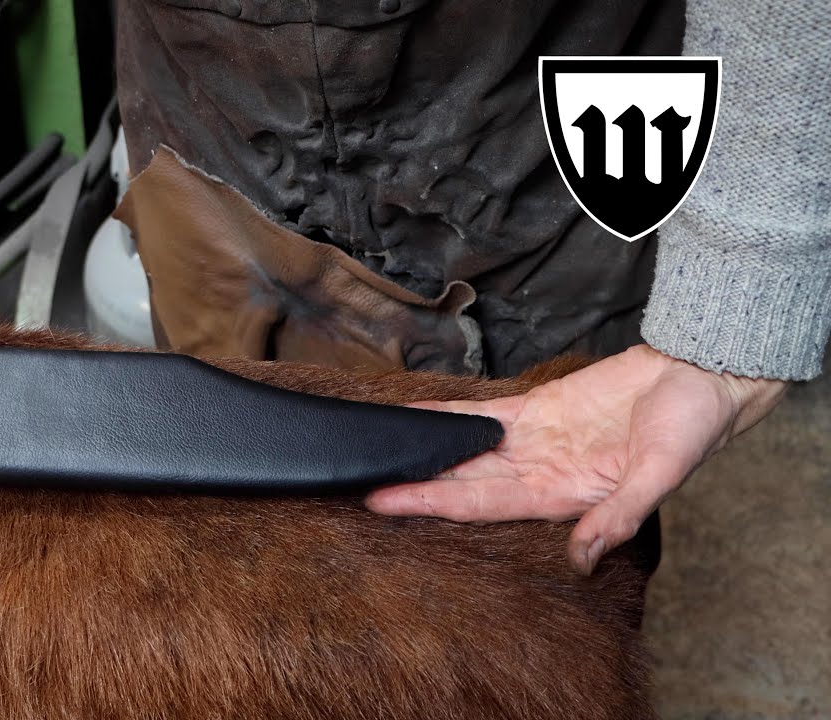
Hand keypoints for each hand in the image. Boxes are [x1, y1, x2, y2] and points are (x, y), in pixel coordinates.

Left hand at [365, 344, 787, 573]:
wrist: (699, 377)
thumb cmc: (688, 430)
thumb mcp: (657, 475)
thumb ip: (617, 517)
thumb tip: (583, 559)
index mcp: (560, 495)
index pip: (480, 504)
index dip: (431, 503)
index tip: (386, 503)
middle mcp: (538, 472)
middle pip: (460, 482)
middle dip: (411, 484)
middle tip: (357, 483)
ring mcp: (534, 440)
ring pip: (464, 449)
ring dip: (424, 452)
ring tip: (377, 454)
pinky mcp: (536, 407)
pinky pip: (482, 412)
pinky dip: (448, 415)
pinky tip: (415, 418)